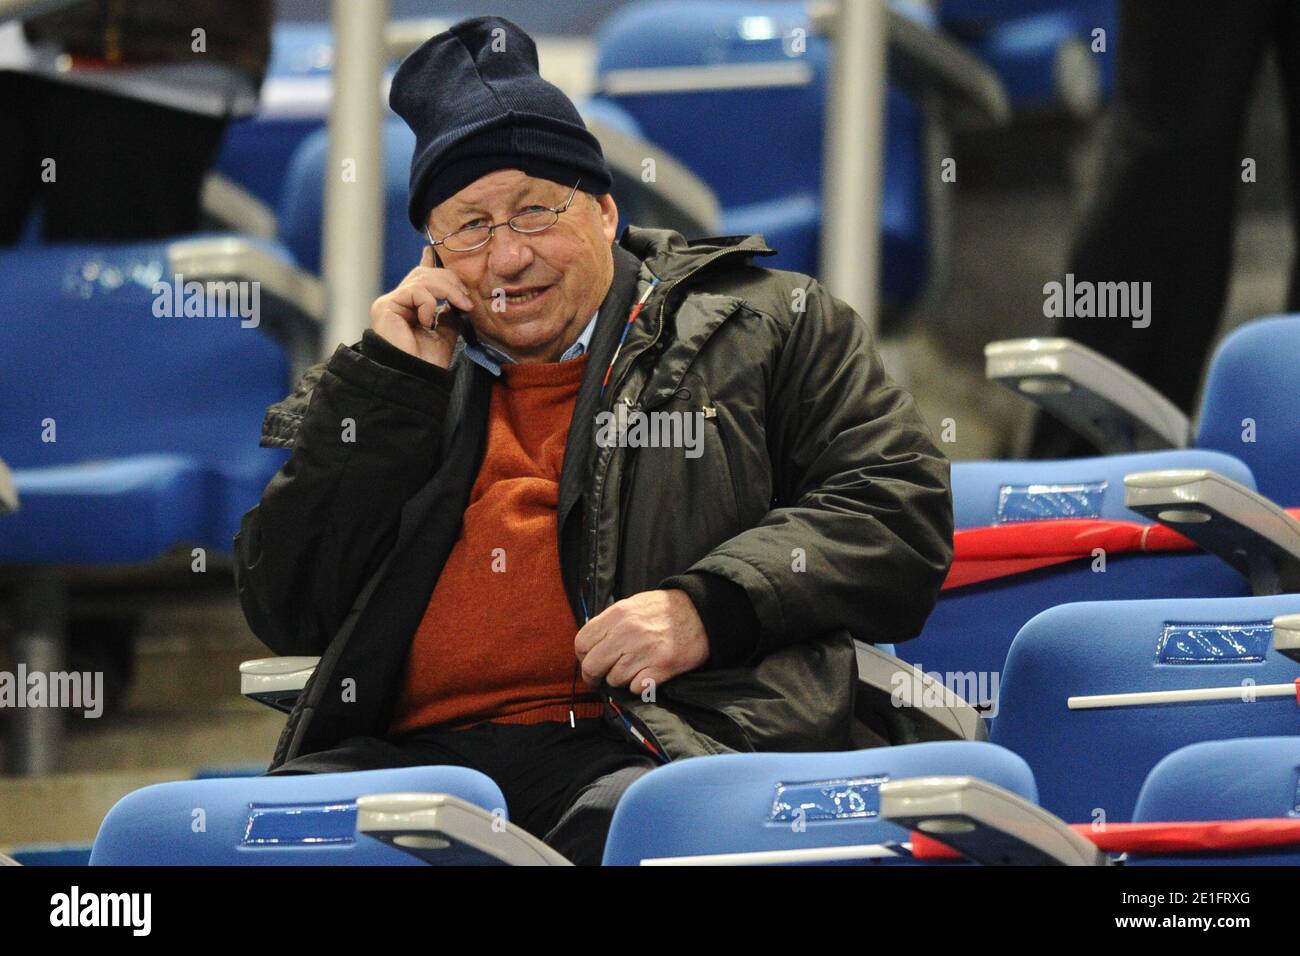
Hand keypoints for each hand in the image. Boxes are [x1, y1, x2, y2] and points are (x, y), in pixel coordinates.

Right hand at [368, 246, 472, 367]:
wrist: (416, 378)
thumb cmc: (428, 362)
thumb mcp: (446, 333)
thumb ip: (448, 314)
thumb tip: (456, 298)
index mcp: (409, 307)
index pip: (419, 278)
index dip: (428, 263)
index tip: (434, 252)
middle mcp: (396, 302)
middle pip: (424, 274)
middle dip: (450, 281)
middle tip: (467, 300)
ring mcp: (389, 303)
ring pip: (422, 279)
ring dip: (447, 290)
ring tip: (461, 306)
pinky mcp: (385, 306)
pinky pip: (415, 291)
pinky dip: (429, 303)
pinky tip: (428, 321)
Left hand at [575, 589, 708, 695]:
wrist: (702, 612)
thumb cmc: (664, 610)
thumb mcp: (632, 605)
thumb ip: (609, 623)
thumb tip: (589, 645)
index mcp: (617, 614)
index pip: (581, 643)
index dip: (583, 655)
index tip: (590, 659)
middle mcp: (627, 633)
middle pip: (592, 666)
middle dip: (594, 675)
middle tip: (602, 676)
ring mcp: (644, 651)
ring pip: (614, 680)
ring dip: (621, 679)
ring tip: (634, 668)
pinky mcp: (661, 668)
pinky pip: (636, 688)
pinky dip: (639, 685)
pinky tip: (647, 674)